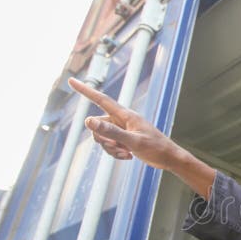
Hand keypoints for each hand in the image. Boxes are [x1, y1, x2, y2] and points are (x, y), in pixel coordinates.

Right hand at [68, 77, 182, 169]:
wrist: (169, 158)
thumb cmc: (155, 148)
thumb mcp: (132, 141)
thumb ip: (111, 132)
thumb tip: (89, 121)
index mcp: (125, 115)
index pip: (100, 99)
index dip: (85, 91)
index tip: (71, 81)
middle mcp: (122, 120)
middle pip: (97, 125)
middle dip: (102, 139)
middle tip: (118, 148)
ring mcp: (123, 130)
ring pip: (102, 137)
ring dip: (110, 149)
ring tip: (126, 154)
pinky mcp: (125, 139)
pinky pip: (109, 145)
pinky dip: (115, 153)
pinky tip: (129, 157)